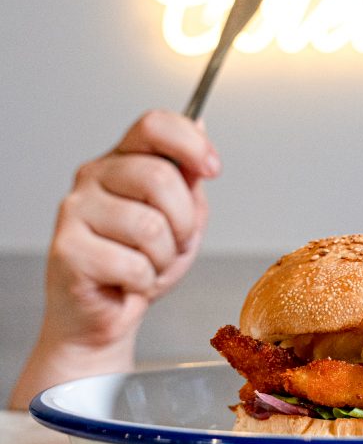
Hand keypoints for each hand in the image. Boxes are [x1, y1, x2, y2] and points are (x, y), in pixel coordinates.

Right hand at [9, 111, 220, 407]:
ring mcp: (75, 211)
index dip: (190, 142)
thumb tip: (200, 125)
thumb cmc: (140, 265)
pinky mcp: (67, 250)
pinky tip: (127, 281)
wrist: (102, 318)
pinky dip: (144, 280)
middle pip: (159, 176)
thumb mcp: (181, 218)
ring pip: (149, 225)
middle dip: (185, 220)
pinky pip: (132, 263)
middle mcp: (93, 177)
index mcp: (121, 160)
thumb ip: (190, 179)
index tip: (213, 168)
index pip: (153, 125)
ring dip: (164, 256)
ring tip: (148, 264)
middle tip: (176, 242)